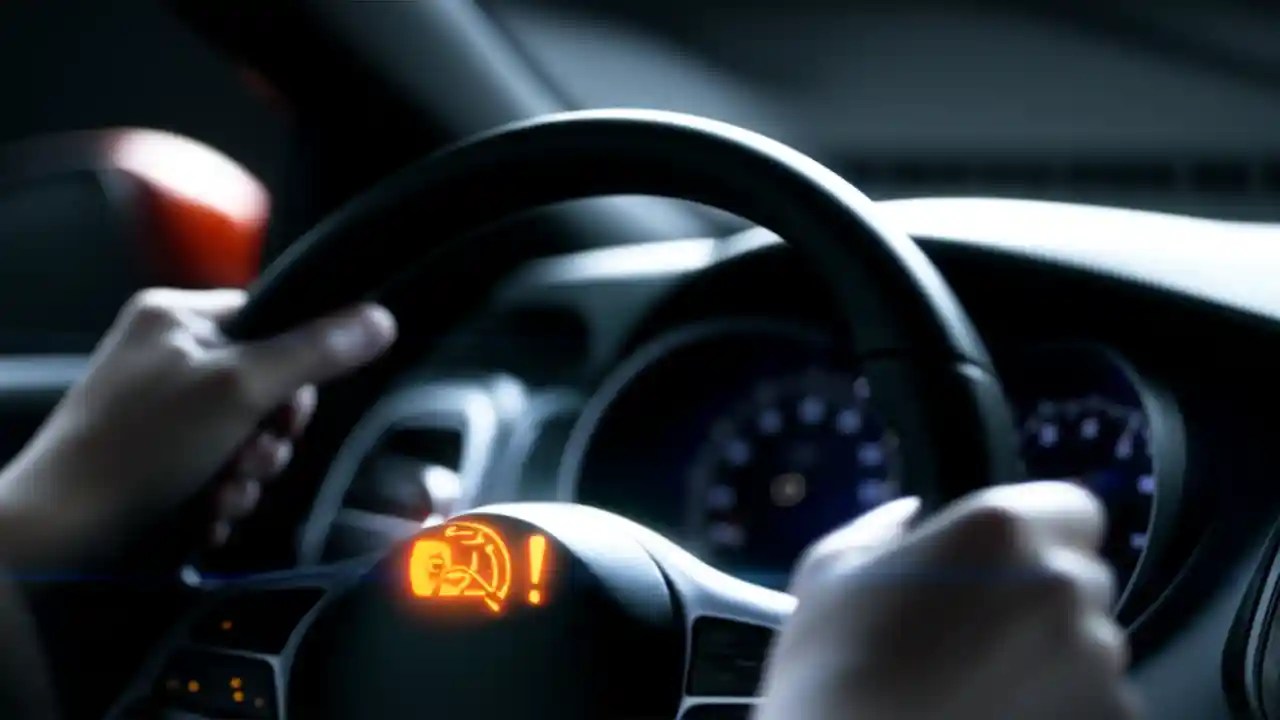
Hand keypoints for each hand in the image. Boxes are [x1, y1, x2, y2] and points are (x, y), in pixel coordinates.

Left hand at [0, 288, 396, 567]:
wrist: (63, 534)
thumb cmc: (139, 447)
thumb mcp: (240, 388)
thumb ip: (314, 353)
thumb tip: (381, 319)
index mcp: (178, 318)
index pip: (271, 322)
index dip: (297, 371)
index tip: (287, 411)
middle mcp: (168, 358)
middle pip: (268, 387)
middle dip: (270, 438)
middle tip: (251, 458)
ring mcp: (161, 413)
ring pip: (248, 437)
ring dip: (251, 473)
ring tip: (225, 492)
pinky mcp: (157, 462)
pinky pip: (220, 469)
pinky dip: (224, 495)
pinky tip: (209, 510)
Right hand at [756, 481, 1137, 719]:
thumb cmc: (831, 665)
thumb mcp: (830, 571)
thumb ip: (880, 530)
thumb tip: (908, 515)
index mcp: (1000, 527)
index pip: (1075, 510)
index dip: (1043, 537)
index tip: (1006, 566)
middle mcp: (1060, 583)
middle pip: (1082, 580)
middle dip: (1044, 601)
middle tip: (981, 634)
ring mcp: (1094, 659)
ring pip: (1092, 647)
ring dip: (1055, 658)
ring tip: (983, 685)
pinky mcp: (1106, 718)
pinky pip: (1095, 703)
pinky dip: (1062, 709)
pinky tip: (998, 715)